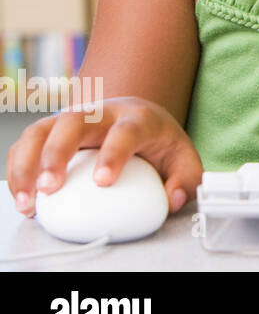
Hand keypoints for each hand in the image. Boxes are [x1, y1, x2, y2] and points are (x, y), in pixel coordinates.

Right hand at [6, 96, 203, 217]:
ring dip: (27, 163)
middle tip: (50, 188)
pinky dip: (19, 169)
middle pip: (73, 121)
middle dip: (57, 153)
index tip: (103, 182)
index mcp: (139, 117)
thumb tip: (172, 200)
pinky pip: (27, 144)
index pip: (125, 130)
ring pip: (42, 129)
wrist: (139, 117)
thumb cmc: (160, 142)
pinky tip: (22, 197)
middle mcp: (102, 112)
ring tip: (28, 201)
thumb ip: (185, 180)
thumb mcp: (184, 159)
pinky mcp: (52, 129)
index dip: (113, 153)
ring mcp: (73, 118)